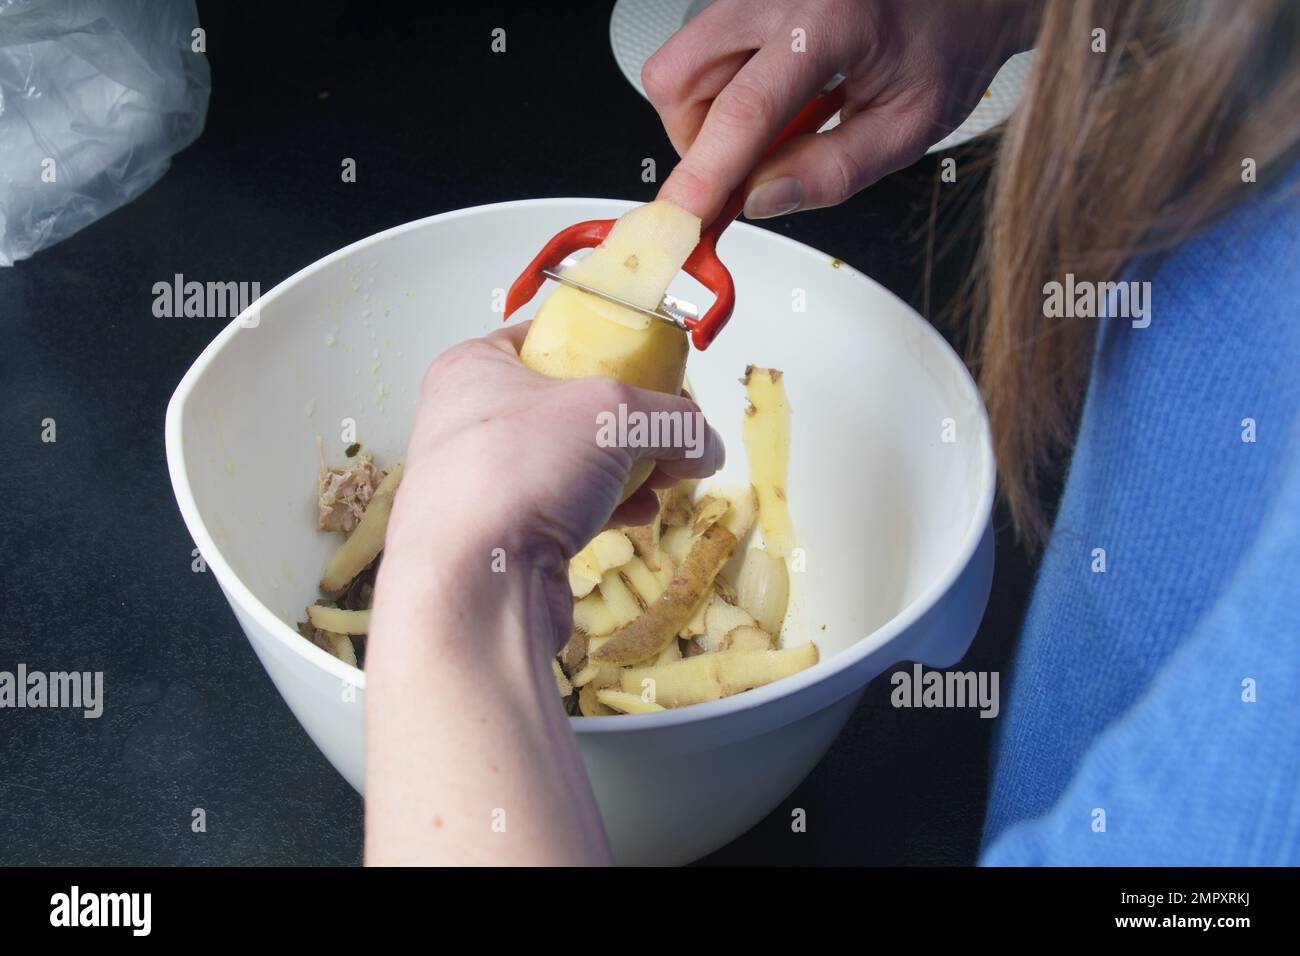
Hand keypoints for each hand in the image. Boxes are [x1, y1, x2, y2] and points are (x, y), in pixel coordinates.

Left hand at [364, 324, 722, 864]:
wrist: (474, 584)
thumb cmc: (521, 470)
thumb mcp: (615, 415)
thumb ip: (673, 421)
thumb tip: (707, 446)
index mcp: (474, 367)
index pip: (546, 337)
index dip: (602, 346)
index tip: (648, 366)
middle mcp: (468, 419)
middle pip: (567, 404)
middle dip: (628, 423)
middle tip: (669, 436)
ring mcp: (479, 481)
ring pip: (569, 461)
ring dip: (624, 470)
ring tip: (666, 481)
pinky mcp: (498, 534)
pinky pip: (562, 506)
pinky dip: (604, 507)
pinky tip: (638, 517)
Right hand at [646, 0, 1038, 221]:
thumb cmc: (945, 46)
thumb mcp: (908, 126)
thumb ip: (833, 170)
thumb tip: (762, 201)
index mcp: (832, 21)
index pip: (745, 109)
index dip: (705, 174)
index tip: (681, 220)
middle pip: (680, 77)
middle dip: (695, 141)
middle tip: (743, 168)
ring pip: (680, 66)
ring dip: (705, 119)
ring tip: (767, 134)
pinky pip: (702, 52)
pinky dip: (719, 93)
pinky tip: (771, 103)